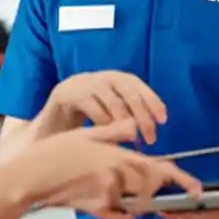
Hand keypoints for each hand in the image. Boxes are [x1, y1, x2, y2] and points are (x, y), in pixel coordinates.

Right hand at [10, 119, 202, 218]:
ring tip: (130, 187)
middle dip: (160, 187)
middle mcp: (116, 180)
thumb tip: (136, 126)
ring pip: (136, 201)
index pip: (158, 170)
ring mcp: (107, 199)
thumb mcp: (88, 133)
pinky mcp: (95, 211)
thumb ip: (115, 130)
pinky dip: (125, 213)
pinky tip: (121, 207)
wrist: (30, 177)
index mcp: (117, 158)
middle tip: (165, 184)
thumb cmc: (56, 151)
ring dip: (140, 197)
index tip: (197, 188)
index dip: (181, 179)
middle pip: (151, 188)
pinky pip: (119, 216)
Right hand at [40, 71, 166, 145]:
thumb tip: (154, 127)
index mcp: (116, 78)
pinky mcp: (69, 94)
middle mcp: (103, 77)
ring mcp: (85, 83)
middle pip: (129, 94)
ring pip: (113, 102)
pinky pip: (93, 109)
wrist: (55, 109)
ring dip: (125, 124)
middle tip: (151, 139)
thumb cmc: (90, 113)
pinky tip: (110, 137)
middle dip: (143, 117)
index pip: (138, 87)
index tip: (163, 120)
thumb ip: (130, 114)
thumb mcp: (112, 110)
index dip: (153, 101)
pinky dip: (105, 124)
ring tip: (131, 141)